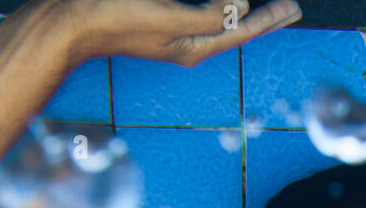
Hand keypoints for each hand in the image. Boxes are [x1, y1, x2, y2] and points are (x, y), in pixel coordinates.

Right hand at [61, 0, 302, 65]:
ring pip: (220, 18)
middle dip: (264, 17)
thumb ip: (209, 13)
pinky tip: (223, 1)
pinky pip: (199, 10)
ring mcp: (173, 31)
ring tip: (266, 6)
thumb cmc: (117, 19)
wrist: (71, 20)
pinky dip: (217, 4)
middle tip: (291, 9)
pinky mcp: (159, 18)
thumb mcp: (170, 18)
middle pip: (236, 27)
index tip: (294, 7)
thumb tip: (241, 3)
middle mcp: (188, 42)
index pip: (242, 30)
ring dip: (243, 10)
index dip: (270, 17)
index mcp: (194, 46)